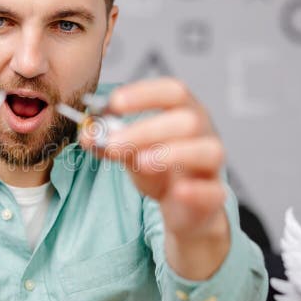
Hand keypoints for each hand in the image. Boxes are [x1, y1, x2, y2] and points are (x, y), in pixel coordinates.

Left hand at [80, 78, 229, 278]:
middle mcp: (204, 133)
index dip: (144, 94)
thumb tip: (86, 134)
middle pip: (187, 120)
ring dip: (172, 154)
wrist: (183, 209)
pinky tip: (177, 191)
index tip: (114, 103)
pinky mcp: (214, 195)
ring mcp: (212, 165)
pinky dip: (195, 190)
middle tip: (114, 143)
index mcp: (183, 112)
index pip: (172, 91)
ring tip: (141, 162)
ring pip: (207, 150)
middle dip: (147, 129)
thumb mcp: (131, 152)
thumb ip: (111, 141)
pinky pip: (213, 191)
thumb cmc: (160, 170)